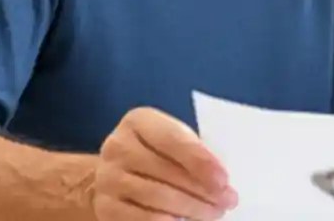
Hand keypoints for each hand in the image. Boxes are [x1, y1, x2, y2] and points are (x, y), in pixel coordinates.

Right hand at [93, 107, 236, 220]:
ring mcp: (107, 178)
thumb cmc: (157, 154)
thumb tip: (221, 181)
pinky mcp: (105, 207)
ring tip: (214, 213)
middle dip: (203, 189)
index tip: (224, 180)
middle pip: (166, 171)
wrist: (115, 174)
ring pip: (156, 197)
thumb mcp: (172, 141)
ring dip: (191, 208)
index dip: (200, 160)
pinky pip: (139, 218)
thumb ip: (193, 151)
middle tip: (228, 200)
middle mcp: (117, 147)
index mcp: (138, 122)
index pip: (173, 140)